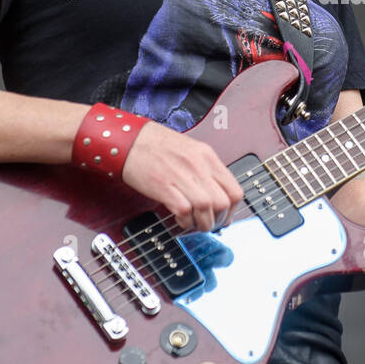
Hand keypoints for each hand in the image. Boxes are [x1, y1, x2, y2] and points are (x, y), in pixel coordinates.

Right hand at [121, 121, 243, 231]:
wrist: (130, 139)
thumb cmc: (156, 146)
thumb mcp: (190, 151)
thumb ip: (205, 172)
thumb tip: (216, 199)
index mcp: (208, 156)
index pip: (235, 191)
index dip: (232, 210)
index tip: (224, 217)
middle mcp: (199, 165)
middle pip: (223, 203)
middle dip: (218, 220)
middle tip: (208, 224)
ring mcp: (182, 175)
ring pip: (206, 208)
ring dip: (201, 223)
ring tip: (193, 224)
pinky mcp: (164, 185)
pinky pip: (185, 211)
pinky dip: (185, 221)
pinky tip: (180, 219)